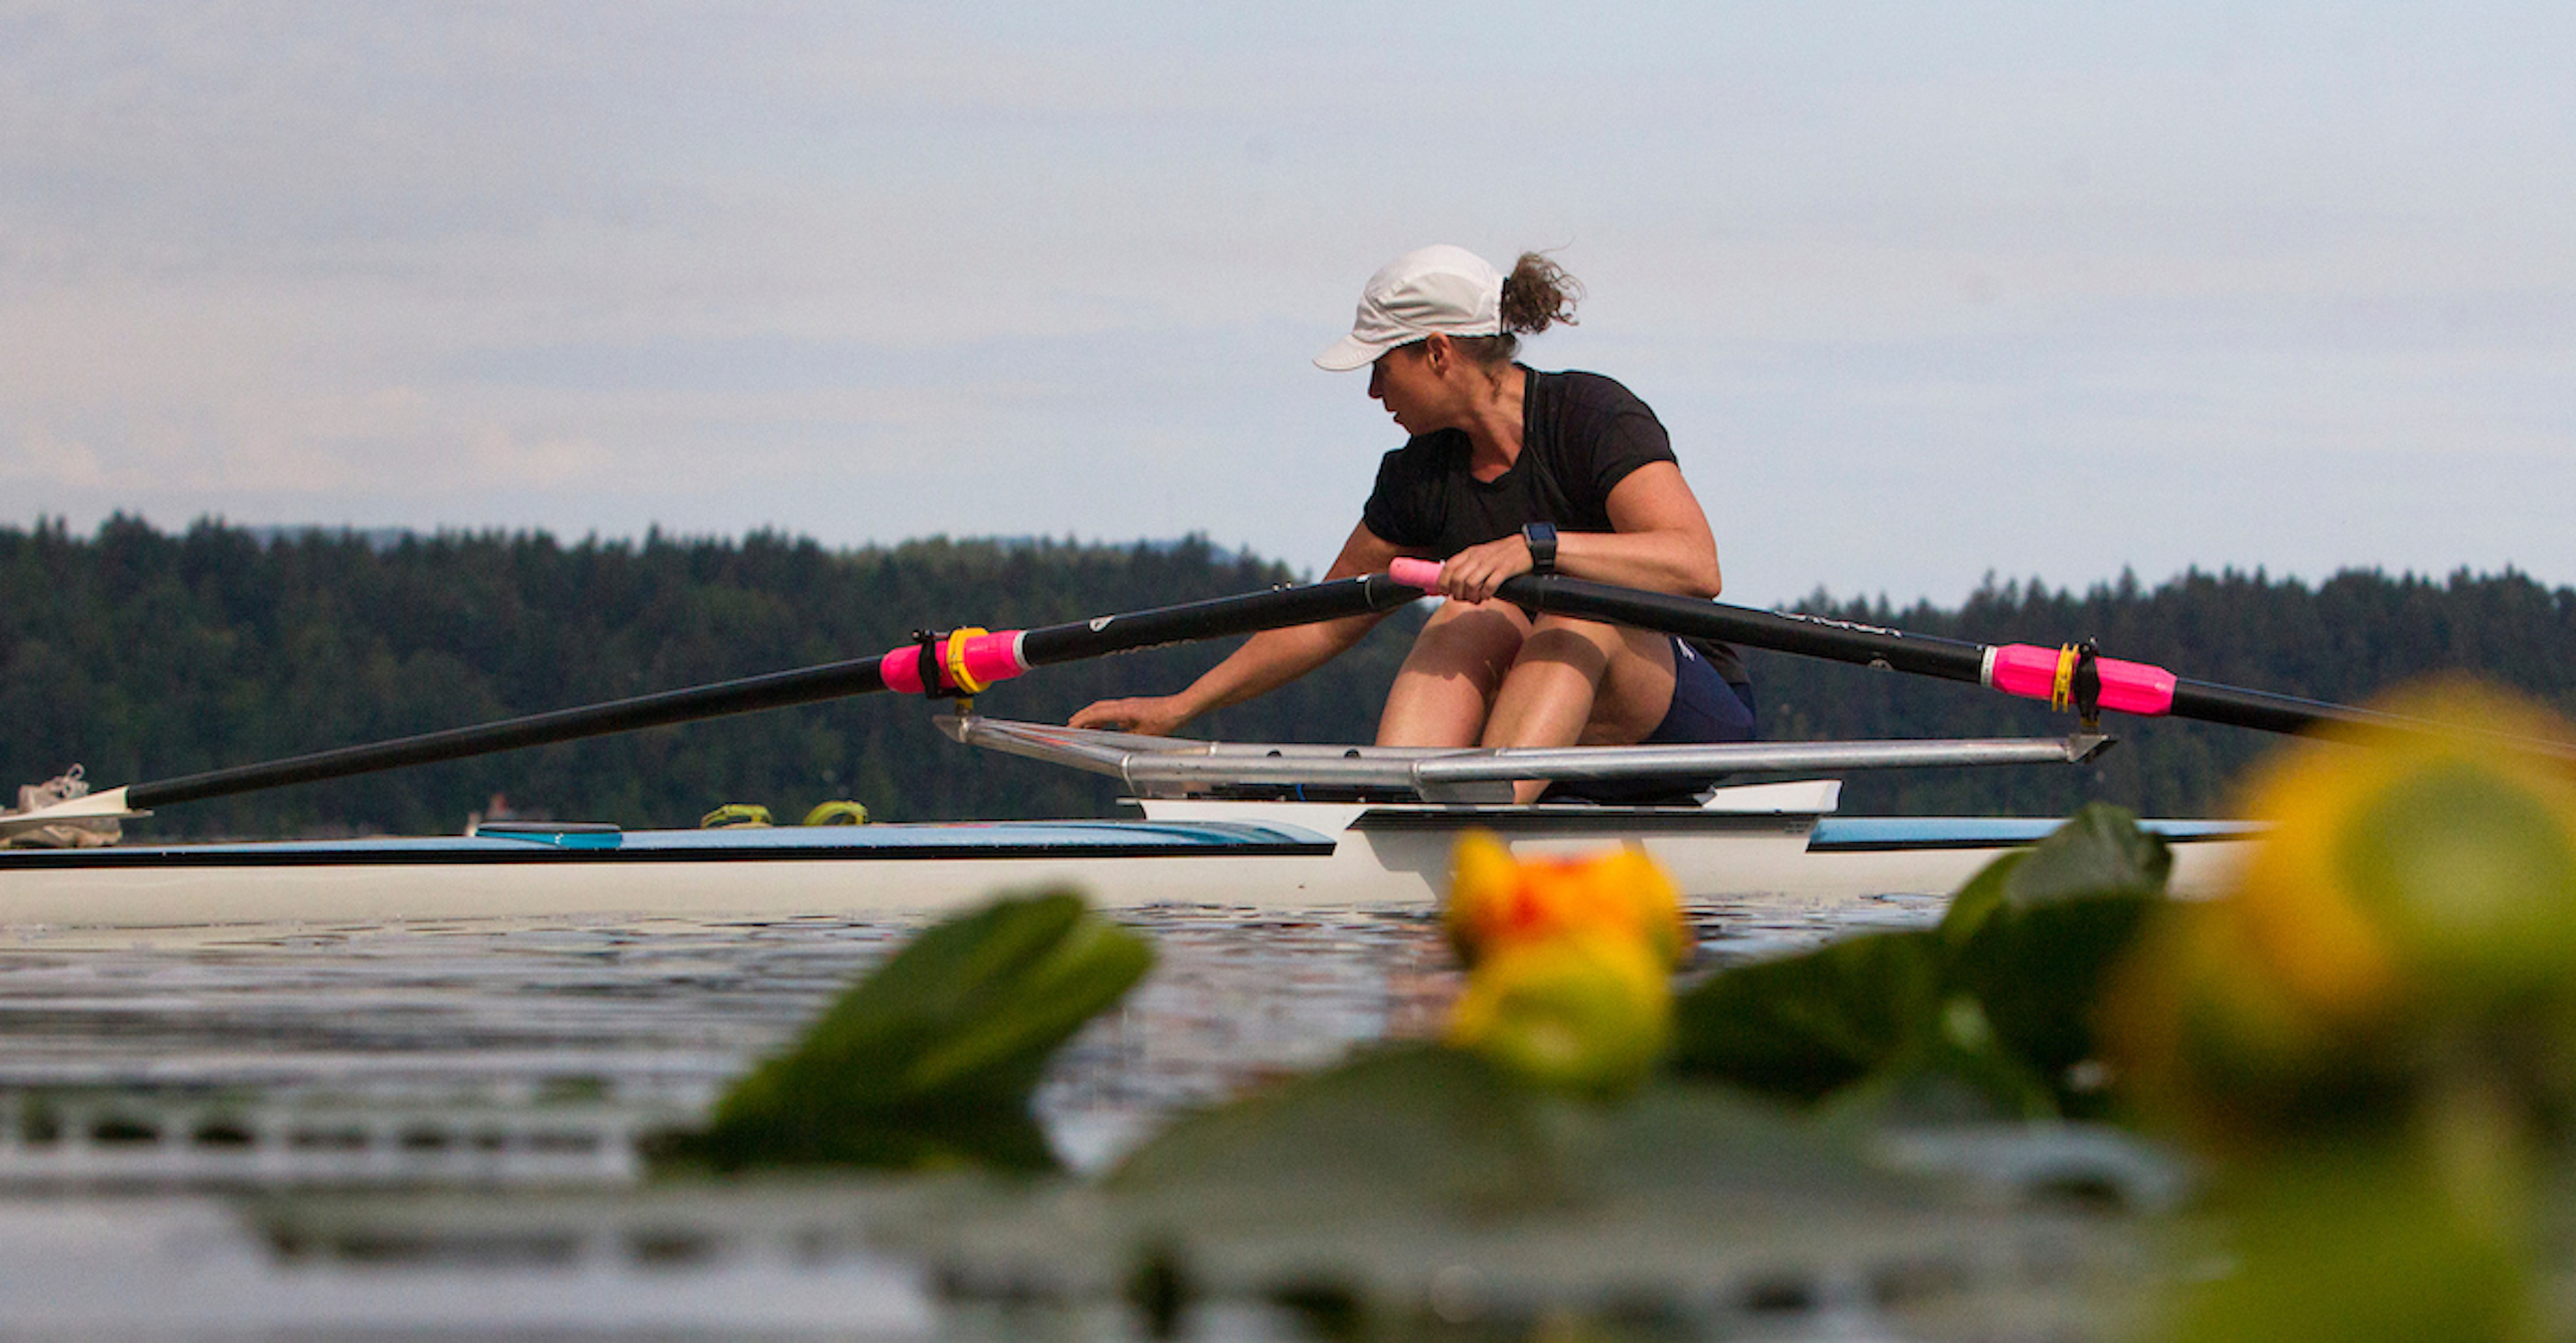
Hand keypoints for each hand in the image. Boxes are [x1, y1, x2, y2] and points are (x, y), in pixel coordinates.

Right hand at [1069, 695, 1194, 735]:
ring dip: (1093, 716)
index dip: (1081, 721)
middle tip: (1071, 726)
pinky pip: (1113, 710)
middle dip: (1082, 717)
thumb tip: (1114, 743)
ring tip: (1085, 727)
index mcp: (1123, 710)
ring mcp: (1129, 705)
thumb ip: (1126, 739)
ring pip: (1104, 708)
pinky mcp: (1135, 707)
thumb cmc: (1165, 719)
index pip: (1095, 714)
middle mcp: (1124, 705)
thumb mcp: (1144, 735)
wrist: (1180, 708)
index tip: (1070, 727)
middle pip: (1096, 708)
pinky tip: (1106, 725)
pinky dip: (1104, 717)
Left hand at [1432, 534, 1536, 603]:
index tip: (1444, 592)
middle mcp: (1478, 556)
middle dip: (1457, 593)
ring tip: (1476, 599)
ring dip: (1471, 596)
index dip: (1443, 582)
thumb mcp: (1481, 554)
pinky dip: (1486, 594)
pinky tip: (1488, 596)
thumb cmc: (1503, 553)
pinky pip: (1489, 585)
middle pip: (1457, 579)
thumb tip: (1453, 581)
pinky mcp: (1505, 569)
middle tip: (1463, 599)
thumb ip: (1468, 565)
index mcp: (1471, 552)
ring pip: (1471, 584)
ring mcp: (1491, 562)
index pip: (1449, 567)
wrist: (1527, 546)